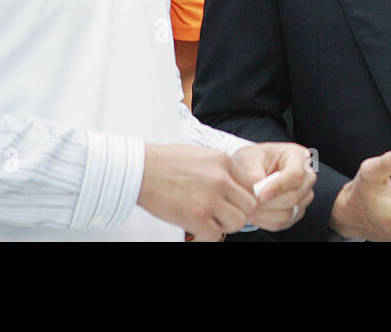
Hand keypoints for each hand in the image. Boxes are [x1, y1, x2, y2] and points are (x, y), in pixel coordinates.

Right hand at [137, 143, 258, 241]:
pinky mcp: (196, 217)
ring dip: (225, 225)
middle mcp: (221, 179)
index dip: (241, 198)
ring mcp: (210, 199)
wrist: (140, 170)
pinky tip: (197, 226)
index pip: (250, 186)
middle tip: (222, 214)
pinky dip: (208, 234)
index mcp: (224, 161)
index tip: (231, 203)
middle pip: (249, 205)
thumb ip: (221, 169)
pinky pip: (216, 235)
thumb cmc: (166, 162)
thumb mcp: (202, 155)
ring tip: (209, 220)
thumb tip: (233, 186)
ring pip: (237, 222)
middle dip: (237, 212)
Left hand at [230, 141, 316, 231]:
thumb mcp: (249, 157)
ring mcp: (305, 195)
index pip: (296, 175)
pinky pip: (285, 222)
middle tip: (249, 203)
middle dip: (269, 203)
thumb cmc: (255, 160)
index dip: (278, 187)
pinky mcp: (298, 211)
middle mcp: (307, 177)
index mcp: (298, 157)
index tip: (260, 196)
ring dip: (266, 214)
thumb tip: (256, 183)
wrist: (255, 169)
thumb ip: (252, 169)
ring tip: (249, 209)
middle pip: (294, 196)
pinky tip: (255, 215)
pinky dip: (267, 222)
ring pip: (290, 212)